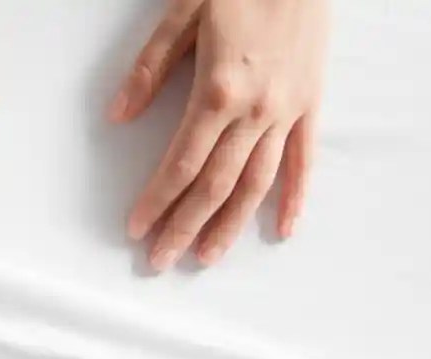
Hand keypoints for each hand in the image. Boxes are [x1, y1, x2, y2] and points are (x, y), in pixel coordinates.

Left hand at [110, 0, 328, 269]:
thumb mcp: (183, 14)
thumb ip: (150, 68)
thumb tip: (118, 116)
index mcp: (217, 90)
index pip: (181, 164)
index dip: (157, 202)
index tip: (137, 230)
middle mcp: (255, 110)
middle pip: (215, 185)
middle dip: (184, 227)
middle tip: (160, 261)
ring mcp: (287, 110)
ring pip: (257, 182)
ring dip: (230, 225)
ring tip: (207, 257)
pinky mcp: (312, 102)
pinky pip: (304, 159)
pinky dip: (295, 197)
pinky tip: (282, 230)